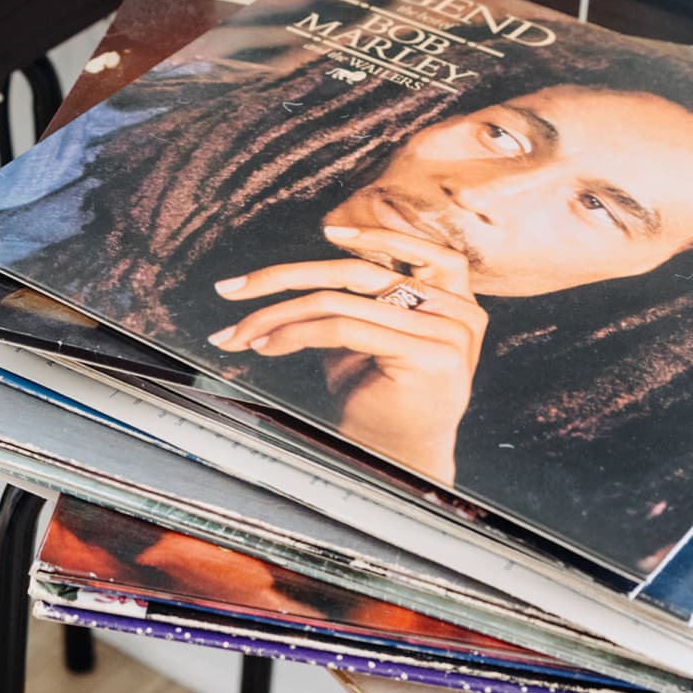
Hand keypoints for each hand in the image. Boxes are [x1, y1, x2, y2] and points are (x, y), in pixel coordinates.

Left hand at [207, 225, 488, 483]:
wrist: (399, 461)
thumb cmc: (380, 399)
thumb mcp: (370, 337)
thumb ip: (358, 299)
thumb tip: (306, 267)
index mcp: (457, 298)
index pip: (414, 248)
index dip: (373, 234)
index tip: (326, 231)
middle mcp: (460, 310)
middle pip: (360, 273)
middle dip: (284, 277)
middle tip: (233, 287)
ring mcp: (450, 332)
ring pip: (341, 302)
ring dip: (276, 315)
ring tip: (239, 333)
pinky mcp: (428, 354)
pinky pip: (343, 328)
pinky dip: (294, 334)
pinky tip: (266, 345)